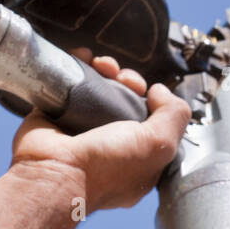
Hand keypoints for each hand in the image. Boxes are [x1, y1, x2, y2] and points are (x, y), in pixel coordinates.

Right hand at [9, 48, 190, 215]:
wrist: (55, 171)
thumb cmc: (106, 166)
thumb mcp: (160, 145)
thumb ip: (174, 115)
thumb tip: (161, 91)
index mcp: (137, 160)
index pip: (153, 123)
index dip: (154, 102)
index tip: (149, 94)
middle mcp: (111, 146)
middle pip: (127, 100)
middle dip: (130, 81)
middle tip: (124, 80)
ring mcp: (83, 131)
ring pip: (102, 89)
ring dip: (107, 70)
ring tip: (103, 66)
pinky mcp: (59, 115)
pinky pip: (73, 83)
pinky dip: (79, 65)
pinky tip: (84, 57)